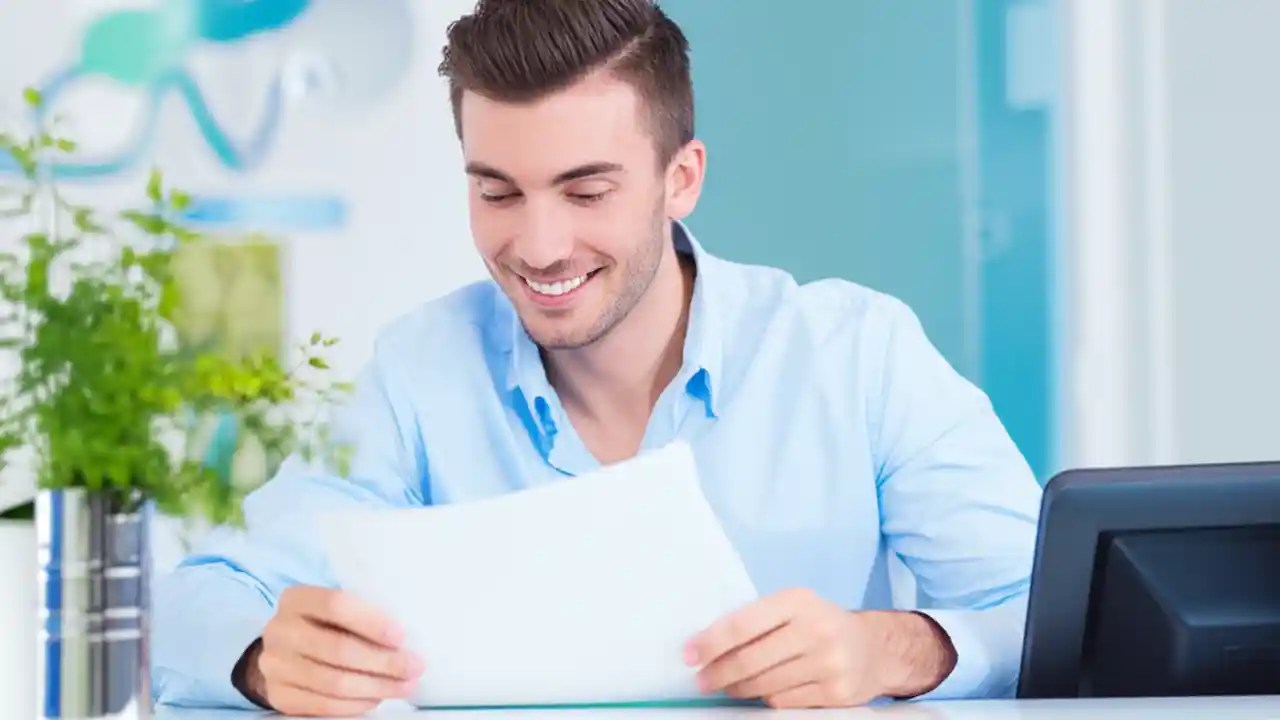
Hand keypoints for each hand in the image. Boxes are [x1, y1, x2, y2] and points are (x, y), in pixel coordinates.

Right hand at [239, 586, 424, 716]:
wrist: (282, 652)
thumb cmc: (322, 625)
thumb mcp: (334, 609)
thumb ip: (361, 614)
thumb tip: (407, 639)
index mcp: (296, 599)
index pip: (336, 605)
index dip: (371, 622)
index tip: (402, 636)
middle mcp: (280, 631)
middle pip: (338, 649)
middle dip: (384, 661)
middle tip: (415, 667)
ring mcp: (275, 666)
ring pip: (334, 682)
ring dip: (376, 686)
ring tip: (404, 685)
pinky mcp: (279, 696)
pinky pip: (324, 706)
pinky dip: (356, 704)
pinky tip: (377, 697)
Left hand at [684, 588, 954, 708]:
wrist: (875, 648)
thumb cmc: (821, 625)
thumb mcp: (794, 608)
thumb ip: (758, 621)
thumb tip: (708, 645)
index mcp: (798, 601)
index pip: (743, 624)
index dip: (711, 642)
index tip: (689, 654)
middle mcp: (816, 630)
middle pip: (750, 660)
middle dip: (718, 673)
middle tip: (701, 679)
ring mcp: (829, 663)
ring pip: (764, 685)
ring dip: (738, 689)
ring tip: (727, 685)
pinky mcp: (837, 693)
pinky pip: (784, 701)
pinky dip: (766, 698)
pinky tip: (761, 691)